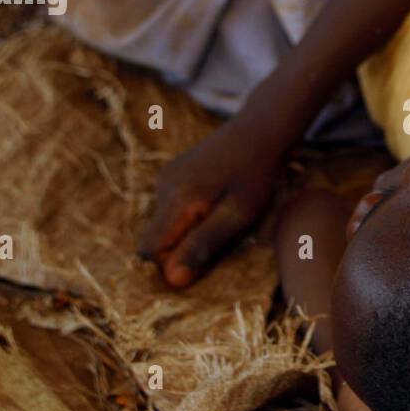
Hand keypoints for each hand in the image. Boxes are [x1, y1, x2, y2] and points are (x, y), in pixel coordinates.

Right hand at [137, 115, 280, 286]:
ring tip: (224, 218)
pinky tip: (217, 205)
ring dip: (190, 233)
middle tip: (223, 238)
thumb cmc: (257, 176)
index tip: (203, 264)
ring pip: (166, 226)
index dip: (170, 266)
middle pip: (157, 240)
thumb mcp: (239, 216)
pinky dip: (191, 217)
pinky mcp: (171, 175)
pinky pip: (173, 210)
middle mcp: (162, 188)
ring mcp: (165, 179)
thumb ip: (204, 245)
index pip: (149, 251)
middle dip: (184, 250)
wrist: (260, 131)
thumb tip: (172, 280)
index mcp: (176, 200)